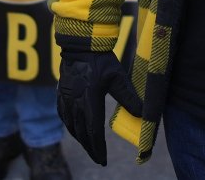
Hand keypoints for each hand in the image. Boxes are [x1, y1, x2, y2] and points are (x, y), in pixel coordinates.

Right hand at [57, 50, 142, 165]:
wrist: (80, 44)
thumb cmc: (101, 60)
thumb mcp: (118, 77)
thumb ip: (129, 97)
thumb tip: (143, 114)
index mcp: (89, 100)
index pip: (93, 131)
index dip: (98, 148)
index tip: (103, 160)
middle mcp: (75, 102)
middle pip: (81, 133)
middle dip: (90, 148)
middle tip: (98, 159)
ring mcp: (66, 98)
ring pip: (71, 126)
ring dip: (80, 139)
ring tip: (89, 147)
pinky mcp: (61, 94)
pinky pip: (63, 116)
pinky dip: (70, 127)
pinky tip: (75, 130)